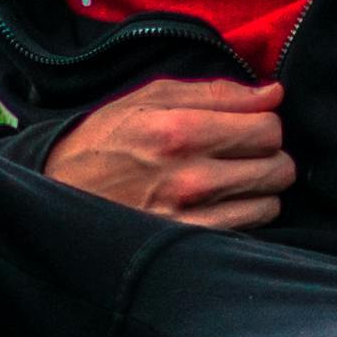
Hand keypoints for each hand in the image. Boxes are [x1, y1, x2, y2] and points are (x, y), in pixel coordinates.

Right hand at [46, 74, 292, 228]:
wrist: (59, 192)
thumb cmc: (106, 141)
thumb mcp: (151, 99)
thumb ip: (216, 93)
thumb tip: (272, 93)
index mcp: (179, 130)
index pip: (267, 127)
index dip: (265, 122)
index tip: (249, 125)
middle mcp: (189, 176)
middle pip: (277, 165)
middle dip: (268, 155)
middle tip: (243, 153)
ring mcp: (190, 216)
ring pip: (270, 200)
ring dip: (259, 188)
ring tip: (231, 179)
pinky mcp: (189, 244)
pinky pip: (250, 228)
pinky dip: (246, 214)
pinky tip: (223, 202)